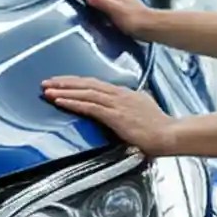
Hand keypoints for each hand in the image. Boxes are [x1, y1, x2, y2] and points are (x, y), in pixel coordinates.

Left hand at [42, 76, 177, 155]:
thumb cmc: (159, 127)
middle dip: (65, 82)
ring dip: (64, 91)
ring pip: (85, 93)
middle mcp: (119, 94)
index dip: (77, 82)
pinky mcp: (116, 116)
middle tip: (47, 82)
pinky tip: (60, 101)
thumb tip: (128, 102)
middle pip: (87, 84)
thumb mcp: (144, 107)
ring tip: (47, 90)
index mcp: (124, 93)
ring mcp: (117, 104)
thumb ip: (133, 103)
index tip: (62, 82)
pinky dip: (73, 102)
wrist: (169, 135)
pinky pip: (90, 106)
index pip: (95, 84)